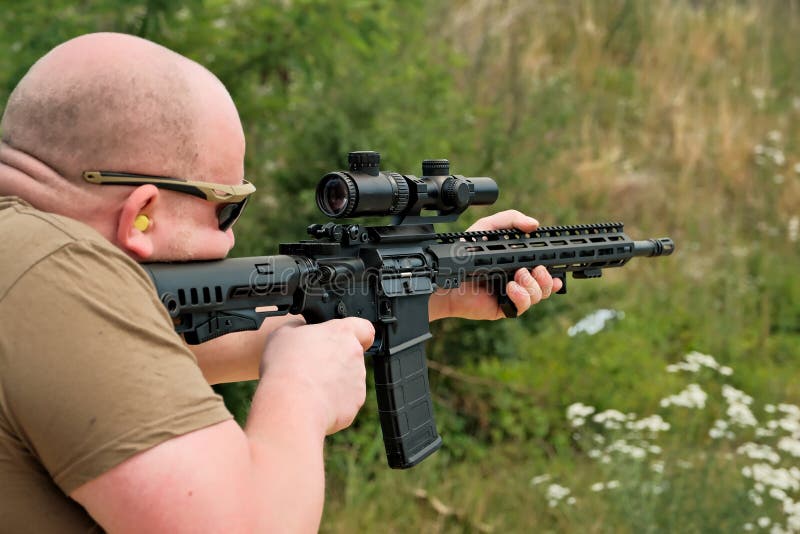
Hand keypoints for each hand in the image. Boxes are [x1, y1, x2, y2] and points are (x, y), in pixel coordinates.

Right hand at [258, 317, 374, 434]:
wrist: (292, 405)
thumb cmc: (286, 366)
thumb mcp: (283, 333)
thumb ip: (300, 328)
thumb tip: (301, 330)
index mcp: (342, 333)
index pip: (365, 328)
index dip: (358, 333)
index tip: (344, 339)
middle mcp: (355, 355)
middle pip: (352, 354)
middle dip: (336, 359)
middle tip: (312, 366)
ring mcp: (358, 381)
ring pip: (349, 378)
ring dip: (334, 381)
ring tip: (308, 386)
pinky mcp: (354, 404)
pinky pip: (345, 400)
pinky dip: (332, 401)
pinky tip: (313, 401)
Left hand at [428, 210, 562, 320]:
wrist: (446, 276)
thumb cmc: (464, 253)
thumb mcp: (487, 228)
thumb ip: (510, 219)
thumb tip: (534, 224)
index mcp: (517, 262)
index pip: (543, 267)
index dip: (554, 268)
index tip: (559, 264)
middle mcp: (518, 280)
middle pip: (547, 284)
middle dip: (547, 277)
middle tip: (535, 269)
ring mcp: (512, 295)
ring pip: (539, 295)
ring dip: (534, 285)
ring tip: (518, 276)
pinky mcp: (504, 308)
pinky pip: (523, 306)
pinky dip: (521, 296)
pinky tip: (510, 288)